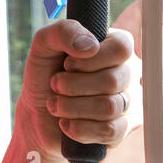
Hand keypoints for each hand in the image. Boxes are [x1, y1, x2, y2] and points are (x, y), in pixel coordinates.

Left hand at [14, 20, 139, 162]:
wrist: (35, 114)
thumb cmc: (45, 75)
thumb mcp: (44, 45)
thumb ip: (64, 31)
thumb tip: (90, 46)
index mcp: (113, 48)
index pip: (121, 48)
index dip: (90, 60)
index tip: (67, 64)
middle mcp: (126, 74)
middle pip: (112, 80)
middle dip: (73, 86)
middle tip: (55, 85)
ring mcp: (126, 103)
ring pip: (109, 107)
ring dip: (71, 107)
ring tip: (55, 105)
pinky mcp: (120, 130)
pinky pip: (109, 131)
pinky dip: (79, 128)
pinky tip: (65, 124)